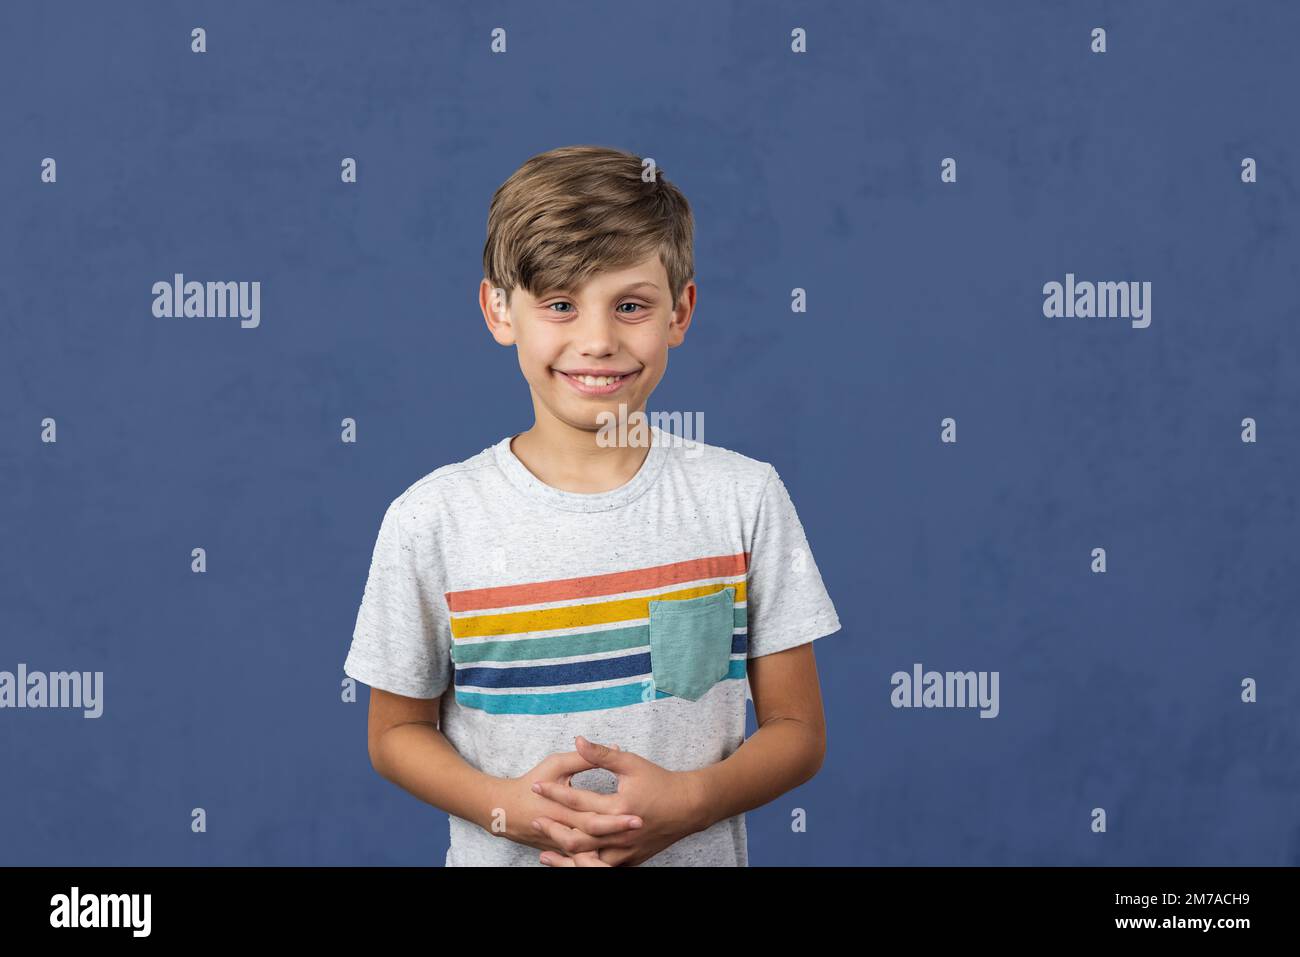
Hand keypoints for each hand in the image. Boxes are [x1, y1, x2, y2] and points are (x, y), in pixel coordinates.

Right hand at [487, 747, 643, 854]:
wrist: (504, 810)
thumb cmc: (531, 782)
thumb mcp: (556, 765)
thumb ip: (585, 758)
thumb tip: (615, 746)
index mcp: (562, 809)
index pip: (593, 816)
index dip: (616, 817)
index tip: (639, 812)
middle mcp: (562, 831)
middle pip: (594, 838)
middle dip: (618, 832)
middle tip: (640, 824)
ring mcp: (561, 844)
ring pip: (587, 855)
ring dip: (609, 851)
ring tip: (634, 843)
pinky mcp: (561, 851)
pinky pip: (580, 860)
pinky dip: (596, 860)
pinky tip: (615, 852)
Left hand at [534, 736, 706, 866]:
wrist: (689, 807)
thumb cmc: (660, 782)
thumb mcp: (631, 763)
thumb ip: (602, 754)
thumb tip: (577, 740)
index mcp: (617, 807)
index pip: (577, 799)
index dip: (554, 791)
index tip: (536, 786)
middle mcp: (619, 832)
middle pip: (577, 835)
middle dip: (553, 827)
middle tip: (535, 820)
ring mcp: (625, 850)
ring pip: (587, 859)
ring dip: (564, 857)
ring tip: (544, 853)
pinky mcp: (630, 860)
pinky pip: (601, 868)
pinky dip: (584, 866)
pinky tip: (572, 864)